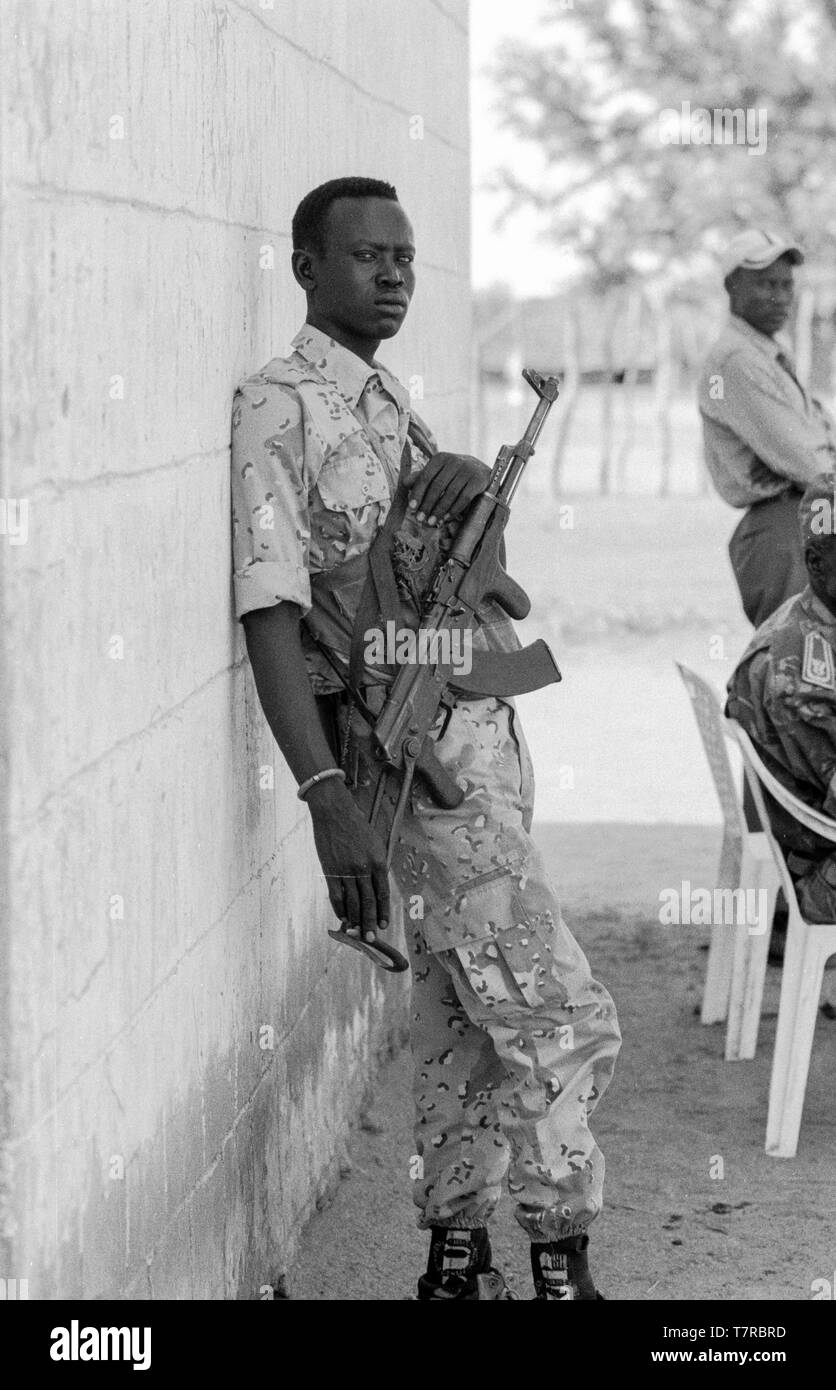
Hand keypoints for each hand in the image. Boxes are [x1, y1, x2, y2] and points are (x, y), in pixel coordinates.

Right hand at [306, 780, 390, 942]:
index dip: (383, 911)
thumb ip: (376, 865)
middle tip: (372, 938)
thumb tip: (376, 887)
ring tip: (357, 932)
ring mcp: (346, 871)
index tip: (384, 924)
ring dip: (355, 920)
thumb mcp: (374, 843)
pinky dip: (340, 909)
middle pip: (368, 902)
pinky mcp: (330, 871)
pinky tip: (343, 917)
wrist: (334, 812)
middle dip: (370, 922)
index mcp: (378, 861)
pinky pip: (336, 896)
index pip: (383, 893)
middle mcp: (364, 868)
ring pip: (352, 902)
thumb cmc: (356, 826)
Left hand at [408, 452, 489, 526]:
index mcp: (440, 458)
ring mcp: (467, 470)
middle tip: (420, 519)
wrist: (481, 470)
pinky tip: (446, 519)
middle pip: (437, 486)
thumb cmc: (454, 473)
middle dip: (427, 505)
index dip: (418, 493)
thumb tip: (404, 483)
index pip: (426, 476)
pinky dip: (454, 510)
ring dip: (439, 510)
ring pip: (450, 494)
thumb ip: (423, 477)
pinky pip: (464, 498)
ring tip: (431, 523)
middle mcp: (454, 461)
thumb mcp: (438, 472)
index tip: (411, 507)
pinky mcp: (478, 481)